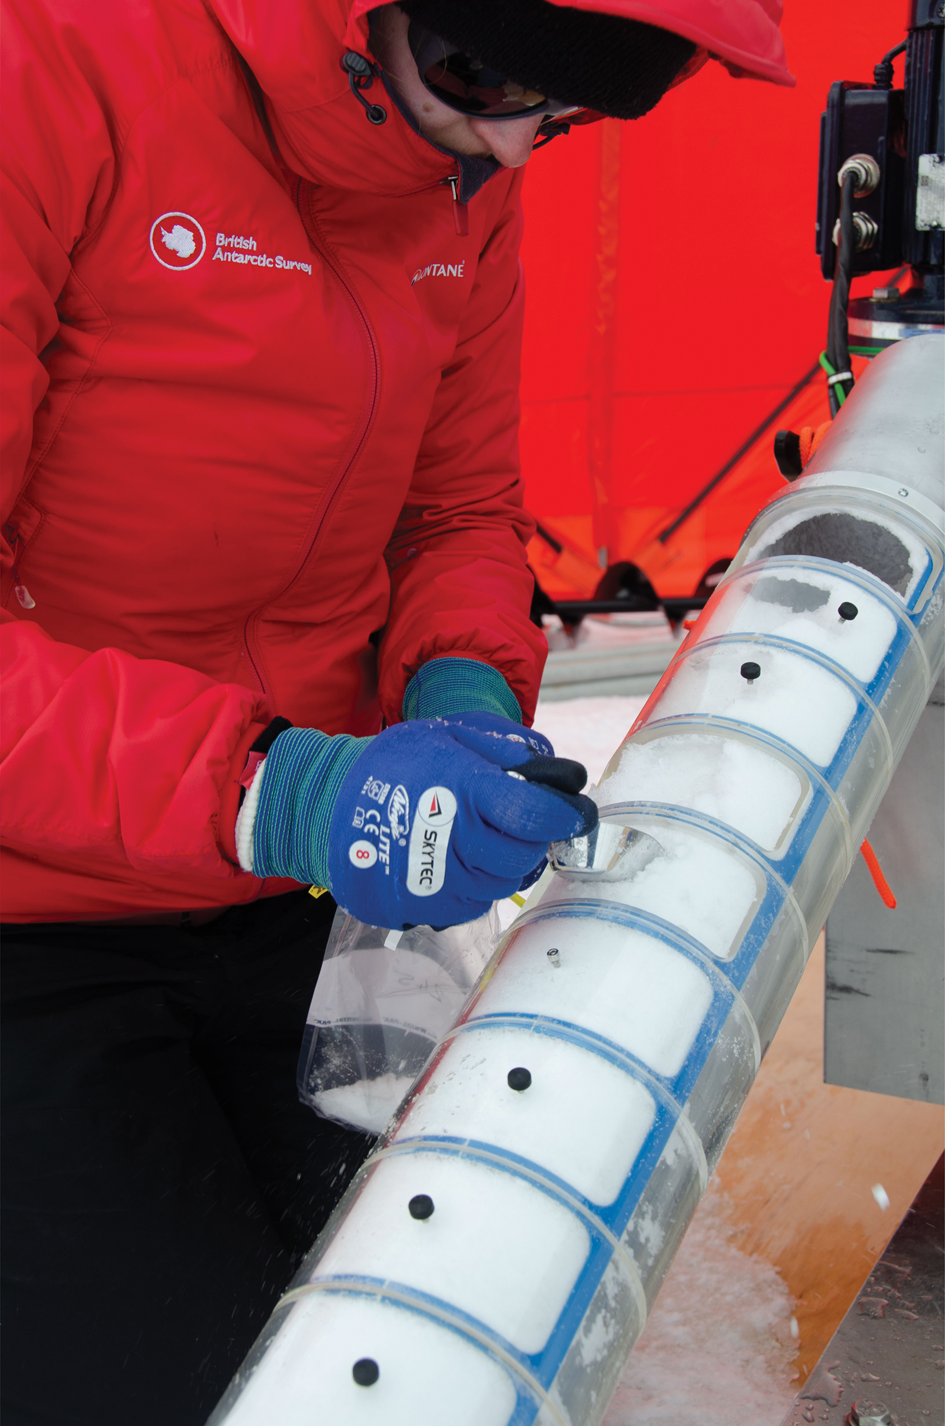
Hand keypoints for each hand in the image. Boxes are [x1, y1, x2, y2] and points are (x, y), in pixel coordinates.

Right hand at [329, 719, 595, 927]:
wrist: (331, 806)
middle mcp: (457, 840)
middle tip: (521, 820)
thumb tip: (549, 764)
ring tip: (484, 835)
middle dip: (534, 837)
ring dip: (506, 860)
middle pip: (525, 854)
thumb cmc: (395, 765)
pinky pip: (478, 901)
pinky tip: (462, 857)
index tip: (576, 813)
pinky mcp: (431, 905)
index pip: (536, 815)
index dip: (566, 816)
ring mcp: (443, 879)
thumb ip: (502, 747)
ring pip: (505, 881)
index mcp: (466, 791)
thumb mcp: (447, 735)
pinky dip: (481, 881)